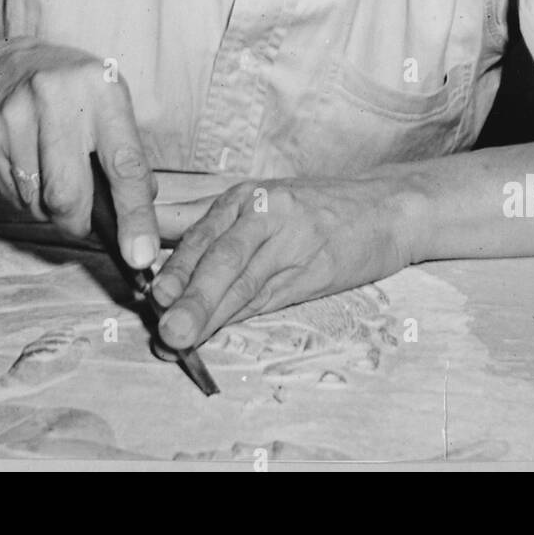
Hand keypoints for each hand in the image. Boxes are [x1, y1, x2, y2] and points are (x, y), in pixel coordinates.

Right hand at [0, 38, 158, 268]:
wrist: (9, 66)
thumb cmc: (76, 97)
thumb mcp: (113, 110)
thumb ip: (130, 164)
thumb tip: (138, 229)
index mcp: (102, 89)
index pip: (124, 165)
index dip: (134, 216)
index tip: (140, 256)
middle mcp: (57, 96)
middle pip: (68, 195)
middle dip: (78, 221)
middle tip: (82, 218)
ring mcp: (15, 114)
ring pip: (37, 201)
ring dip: (49, 206)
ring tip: (52, 172)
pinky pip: (12, 195)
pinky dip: (26, 195)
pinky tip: (29, 163)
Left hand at [149, 175, 418, 349]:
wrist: (386, 208)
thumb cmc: (315, 206)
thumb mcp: (259, 200)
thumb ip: (203, 218)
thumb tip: (148, 228)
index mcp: (246, 197)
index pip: (201, 234)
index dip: (173, 267)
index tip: (147, 295)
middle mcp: (266, 215)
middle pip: (221, 257)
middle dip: (189, 294)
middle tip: (163, 325)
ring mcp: (292, 244)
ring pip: (244, 283)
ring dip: (210, 314)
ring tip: (182, 338)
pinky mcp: (314, 272)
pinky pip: (269, 298)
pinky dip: (241, 318)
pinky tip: (219, 333)